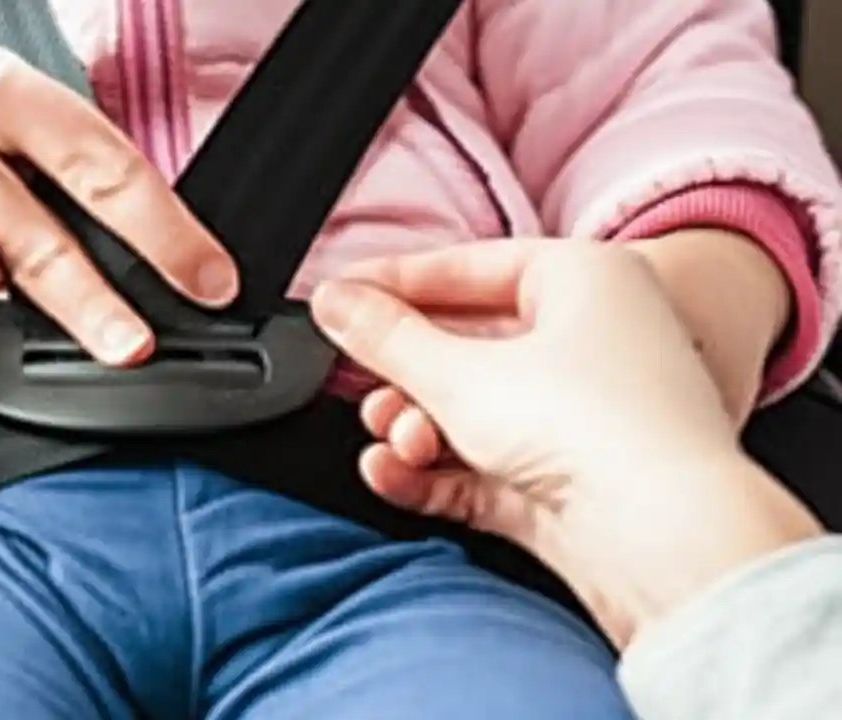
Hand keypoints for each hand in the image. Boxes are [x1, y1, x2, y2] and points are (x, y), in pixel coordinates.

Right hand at [0, 46, 238, 364]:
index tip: (207, 280)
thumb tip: (191, 263)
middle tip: (135, 344)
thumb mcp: (36, 143)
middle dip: (92, 297)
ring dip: (26, 319)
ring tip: (66, 346)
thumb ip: (95, 188)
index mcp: (7, 92)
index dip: (161, 229)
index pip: (99, 163)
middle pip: (36, 226)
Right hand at [310, 240, 821, 646]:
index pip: (466, 269)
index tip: (335, 297)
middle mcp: (591, 344)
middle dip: (403, 373)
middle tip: (354, 380)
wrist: (668, 544)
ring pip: (473, 412)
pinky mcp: (568, 487)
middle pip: (466, 345)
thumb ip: (385, 337)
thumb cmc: (597, 430)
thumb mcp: (460, 370)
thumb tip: (334, 303)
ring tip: (390, 437)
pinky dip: (436, 471)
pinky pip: (484, 467)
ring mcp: (582, 419)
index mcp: (584, 281)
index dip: (391, 283)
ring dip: (416, 427)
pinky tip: (393, 474)